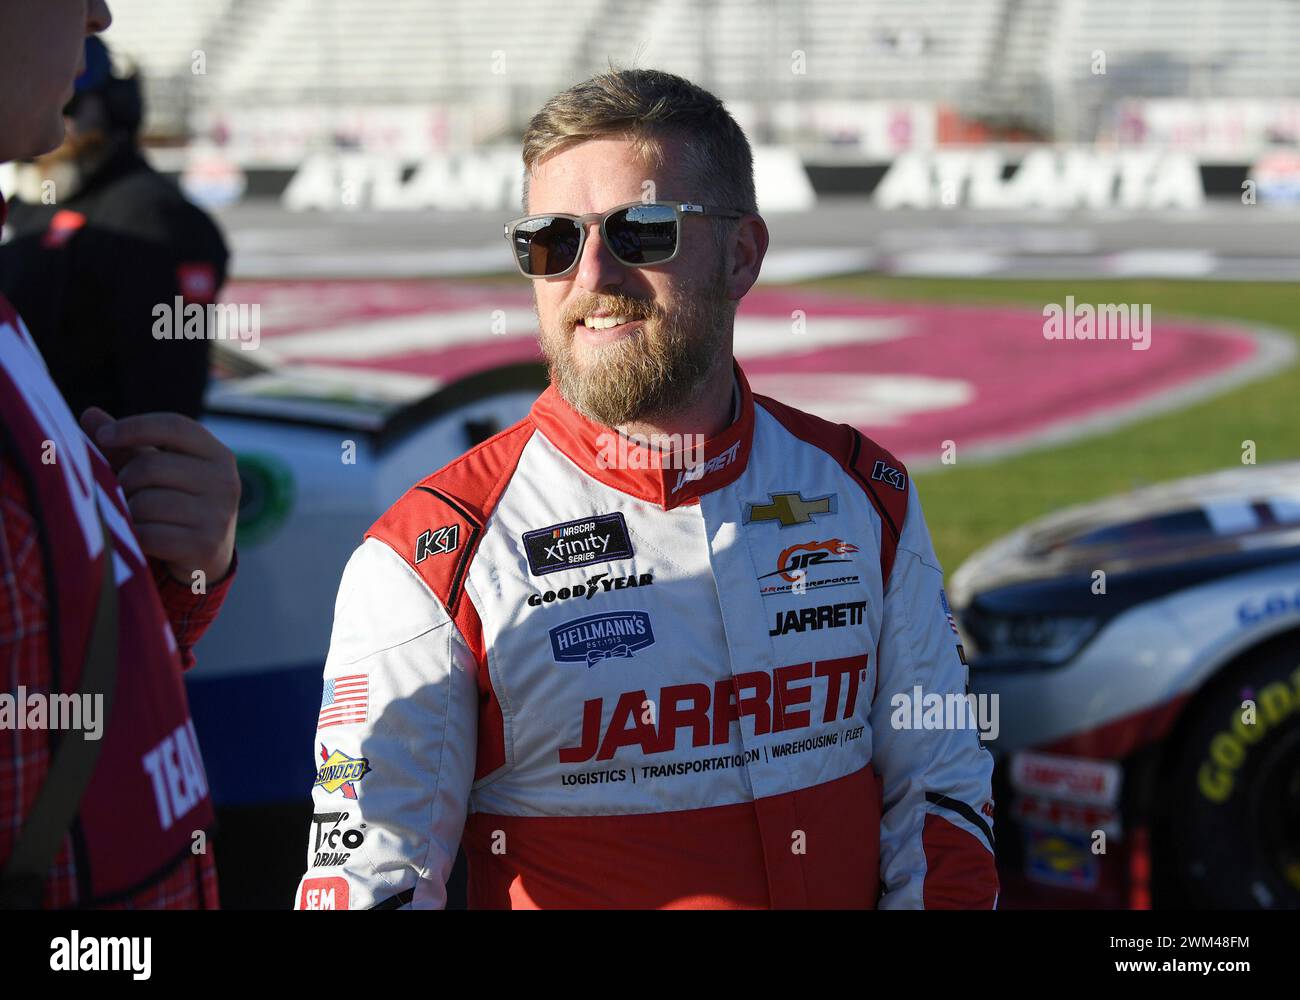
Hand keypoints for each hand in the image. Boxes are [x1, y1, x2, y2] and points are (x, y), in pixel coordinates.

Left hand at [81, 407, 239, 586]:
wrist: (206, 557)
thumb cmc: (175, 505)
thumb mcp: (157, 471)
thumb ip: (127, 445)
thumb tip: (90, 414)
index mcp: (218, 455)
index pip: (175, 426)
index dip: (135, 427)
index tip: (103, 436)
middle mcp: (225, 482)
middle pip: (152, 467)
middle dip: (125, 481)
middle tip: (124, 494)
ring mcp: (218, 515)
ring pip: (147, 503)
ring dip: (129, 512)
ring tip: (135, 519)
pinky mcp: (205, 545)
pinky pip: (149, 534)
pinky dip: (134, 538)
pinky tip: (140, 541)